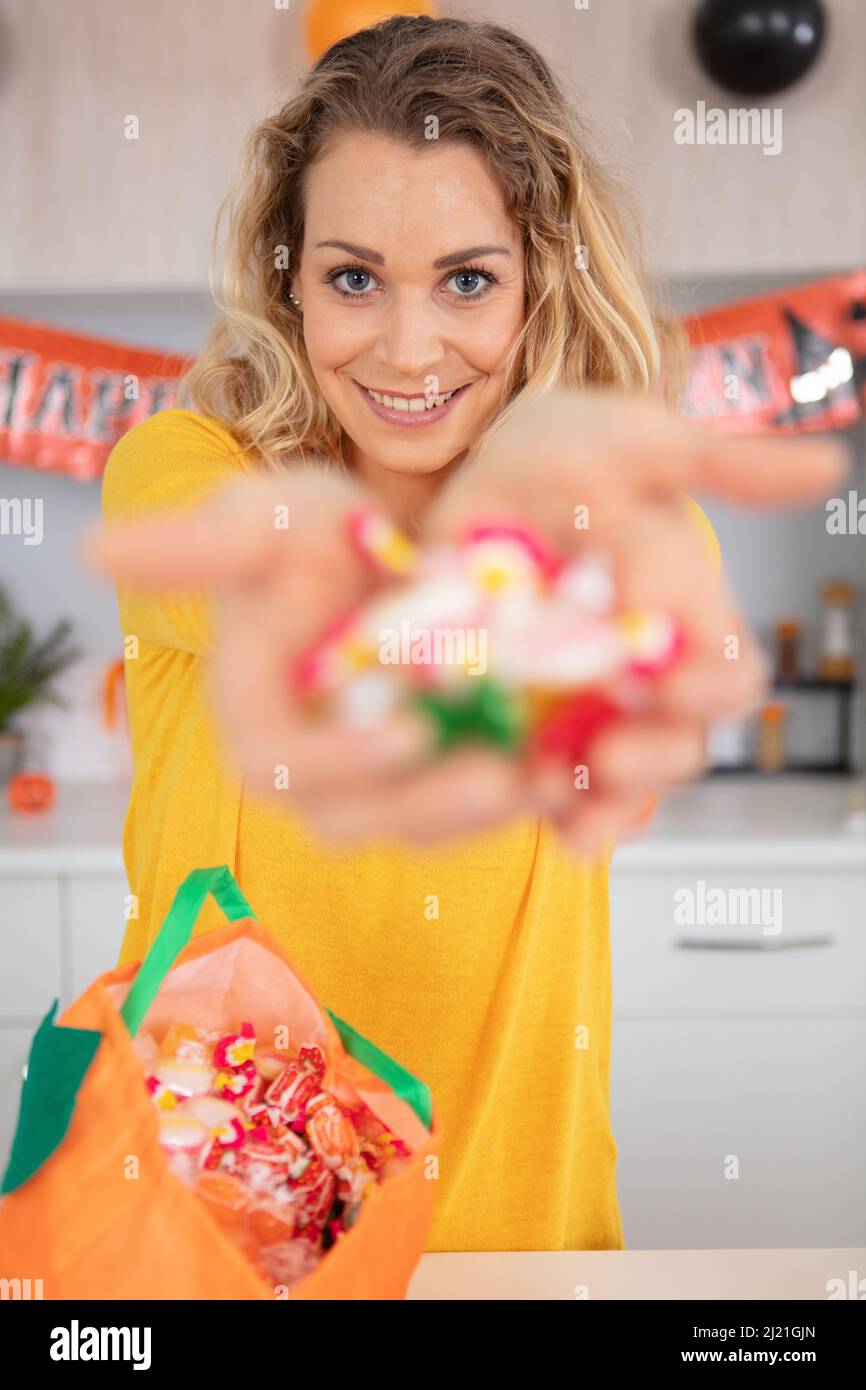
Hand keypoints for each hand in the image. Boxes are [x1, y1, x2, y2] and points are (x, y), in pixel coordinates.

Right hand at [85, 467, 555, 845]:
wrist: (386, 548)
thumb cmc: (314, 533)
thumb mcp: (267, 520)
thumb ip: (197, 544)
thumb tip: (91, 549)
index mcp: (261, 724)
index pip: (281, 769)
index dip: (338, 763)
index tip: (405, 731)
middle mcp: (320, 771)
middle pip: (364, 817)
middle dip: (430, 803)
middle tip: (499, 775)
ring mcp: (386, 784)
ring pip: (429, 822)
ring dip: (489, 810)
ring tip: (549, 775)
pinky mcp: (447, 778)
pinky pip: (481, 805)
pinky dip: (526, 795)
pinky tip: (577, 765)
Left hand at [423, 387, 846, 852]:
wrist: (481, 470)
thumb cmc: (573, 455)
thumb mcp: (640, 444)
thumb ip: (722, 466)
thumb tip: (829, 467)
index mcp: (688, 618)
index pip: (729, 677)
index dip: (712, 690)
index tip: (673, 686)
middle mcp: (645, 676)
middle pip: (676, 745)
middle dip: (650, 759)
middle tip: (606, 754)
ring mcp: (583, 706)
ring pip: (614, 782)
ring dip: (597, 802)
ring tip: (558, 795)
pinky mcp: (520, 721)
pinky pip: (544, 784)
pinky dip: (543, 803)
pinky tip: (528, 806)